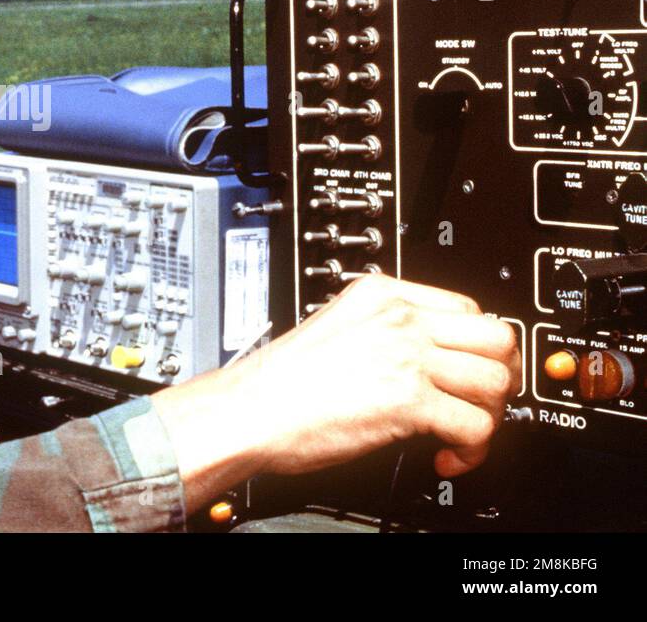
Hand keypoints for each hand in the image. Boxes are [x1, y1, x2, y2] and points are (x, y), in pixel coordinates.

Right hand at [150, 275, 520, 508]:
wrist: (249, 410)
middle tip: (478, 401)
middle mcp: (400, 318)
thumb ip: (384, 332)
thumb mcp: (338, 328)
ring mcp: (407, 357)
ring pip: (496, 380)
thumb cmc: (278, 381)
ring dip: (489, 415)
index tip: (466, 373)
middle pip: (497, 337)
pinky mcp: (409, 401)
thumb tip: (426, 363)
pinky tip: (444, 455)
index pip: (467, 308)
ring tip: (461, 433)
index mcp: (381, 293)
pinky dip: (471, 449)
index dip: (476, 348)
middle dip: (498, 376)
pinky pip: (476, 425)